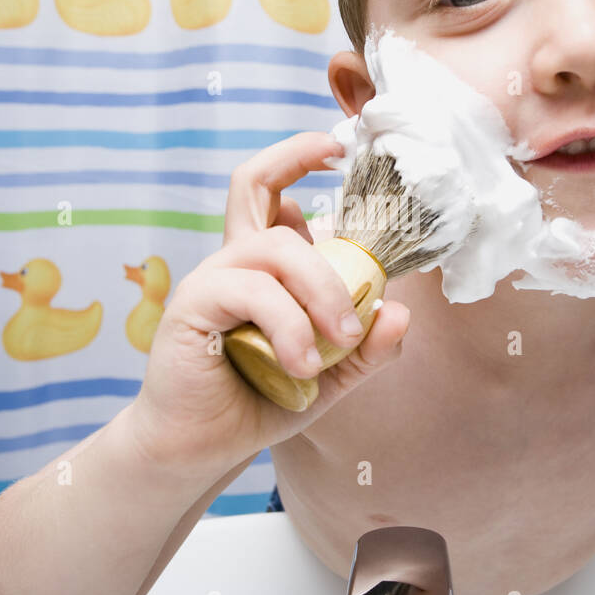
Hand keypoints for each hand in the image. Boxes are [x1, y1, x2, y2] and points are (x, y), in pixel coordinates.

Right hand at [128, 132, 410, 485]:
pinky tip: (302, 366)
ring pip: (276, 250)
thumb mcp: (331, 375)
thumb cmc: (259, 400)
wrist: (202, 447)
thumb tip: (400, 312)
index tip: (336, 146)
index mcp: (265, 264)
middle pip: (257, 185)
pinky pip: (252, 292)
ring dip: (322, 295)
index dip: (297, 155)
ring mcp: (212, 278)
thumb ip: (367, 349)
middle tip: (356, 247)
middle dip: (299, 172)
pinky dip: (289, 327)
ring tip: (338, 346)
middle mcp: (235, 259)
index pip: (273, 189)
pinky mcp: (194, 304)